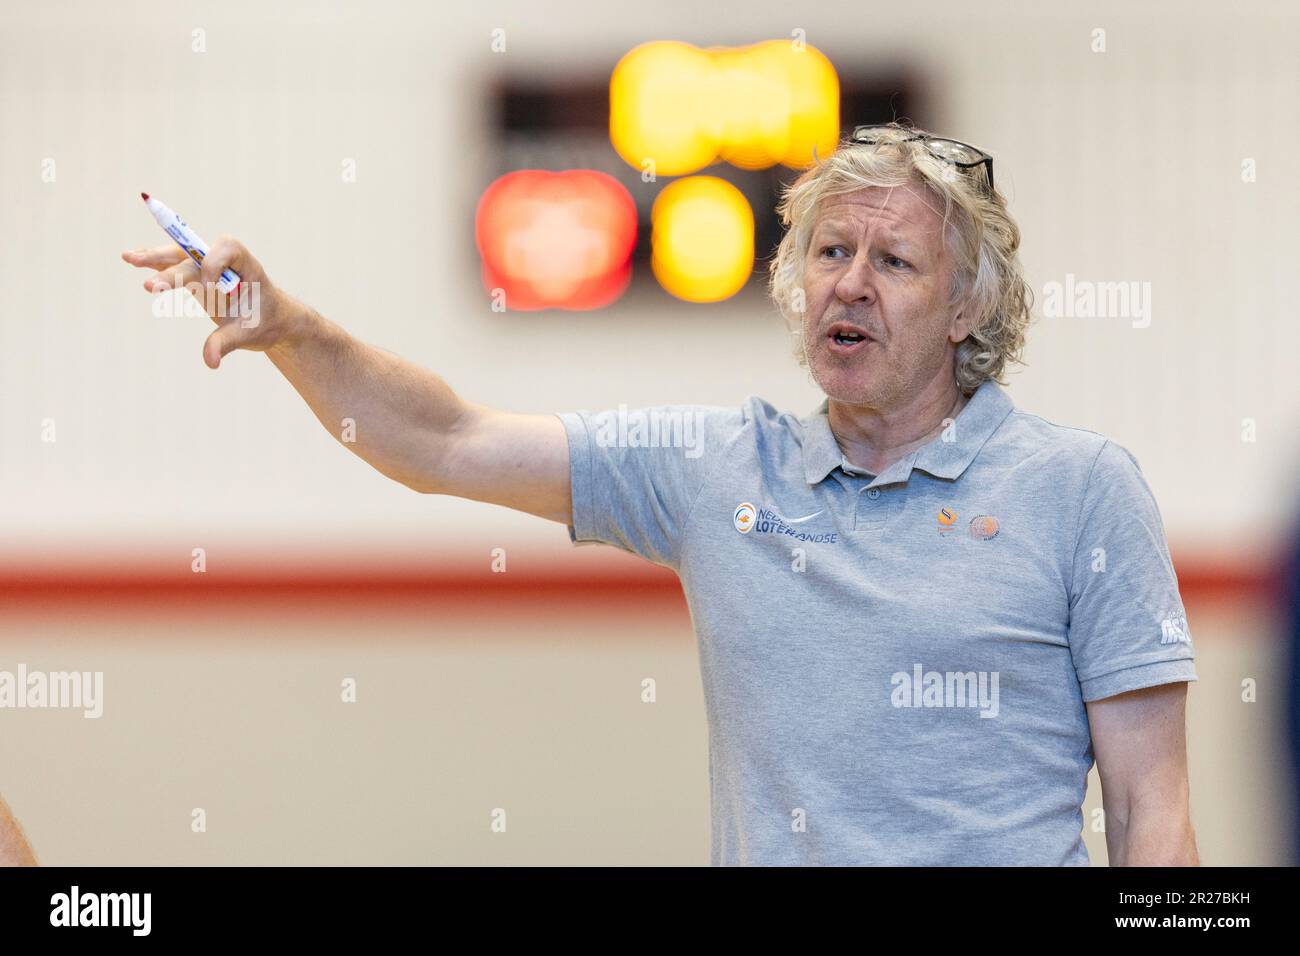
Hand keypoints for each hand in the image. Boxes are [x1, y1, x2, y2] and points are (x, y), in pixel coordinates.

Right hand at [121, 237, 304, 368]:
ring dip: (154, 258)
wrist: (271, 321)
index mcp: (246, 265)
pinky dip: (155, 263)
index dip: (214, 265)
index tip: (210, 289)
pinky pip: (174, 265)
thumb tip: (210, 362)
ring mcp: (208, 267)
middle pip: (194, 255)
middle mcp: (225, 261)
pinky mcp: (197, 277)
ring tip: (129, 258)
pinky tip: (130, 258)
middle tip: (151, 288)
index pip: (226, 249)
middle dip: (172, 271)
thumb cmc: (265, 322)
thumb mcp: (248, 333)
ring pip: (179, 257)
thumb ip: (226, 343)